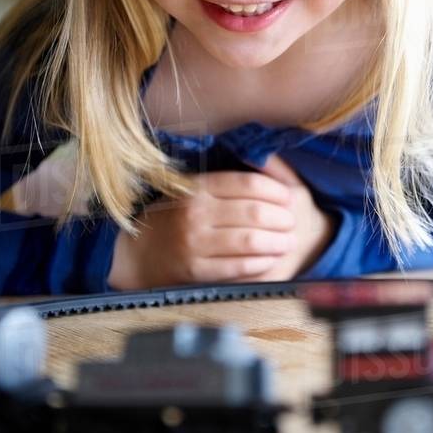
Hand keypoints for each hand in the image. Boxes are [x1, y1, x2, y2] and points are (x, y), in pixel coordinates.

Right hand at [106, 155, 335, 288]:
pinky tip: (271, 259)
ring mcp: (194, 242)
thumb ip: (225, 180)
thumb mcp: (193, 189)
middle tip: (293, 222)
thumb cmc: (176, 217)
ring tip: (288, 241)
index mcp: (198, 187)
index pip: (247, 183)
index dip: (275, 191)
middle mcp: (195, 212)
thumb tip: (265, 163)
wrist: (140, 252)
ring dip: (276, 241)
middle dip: (281, 218)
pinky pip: (237, 265)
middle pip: (253, 212)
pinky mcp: (195, 269)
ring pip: (249, 240)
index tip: (290, 197)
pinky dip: (260, 262)